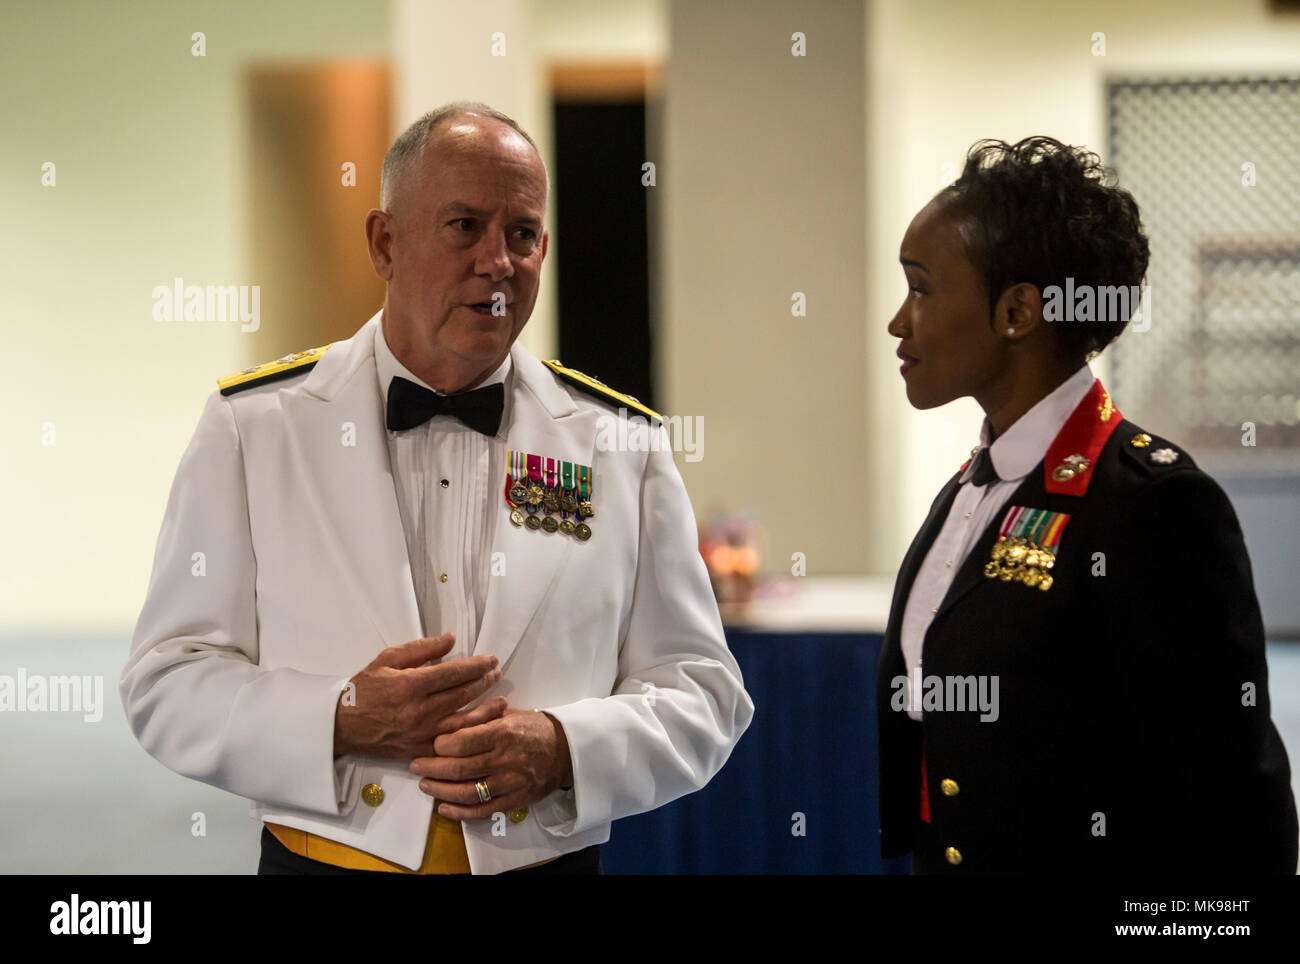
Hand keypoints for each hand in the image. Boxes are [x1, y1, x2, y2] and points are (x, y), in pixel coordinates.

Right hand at [333, 633, 505, 759]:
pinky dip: (471, 735)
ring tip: (502, 701)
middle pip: (463, 695)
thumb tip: (452, 640)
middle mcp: (418, 711)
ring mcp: (420, 734)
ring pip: (463, 723)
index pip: (454, 673)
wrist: (342, 726)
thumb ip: (422, 648)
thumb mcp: (388, 659)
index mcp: (410, 686)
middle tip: (497, 673)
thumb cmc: (365, 688)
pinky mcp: (420, 751)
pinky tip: (484, 727)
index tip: (492, 659)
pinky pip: (452, 745)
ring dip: (486, 711)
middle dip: (485, 682)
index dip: (478, 665)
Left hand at [409, 707, 573, 818]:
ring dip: (441, 791)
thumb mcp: (509, 714)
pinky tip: (444, 808)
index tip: (431, 743)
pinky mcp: (514, 801)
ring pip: (467, 792)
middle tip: (415, 765)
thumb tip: (448, 718)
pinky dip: (460, 813)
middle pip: (459, 768)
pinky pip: (483, 811)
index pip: (462, 741)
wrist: (564, 751)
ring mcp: (510, 783)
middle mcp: (505, 759)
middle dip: (432, 768)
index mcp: (503, 733)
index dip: (440, 745)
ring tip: (425, 785)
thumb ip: (480, 716)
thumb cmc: (532, 728)